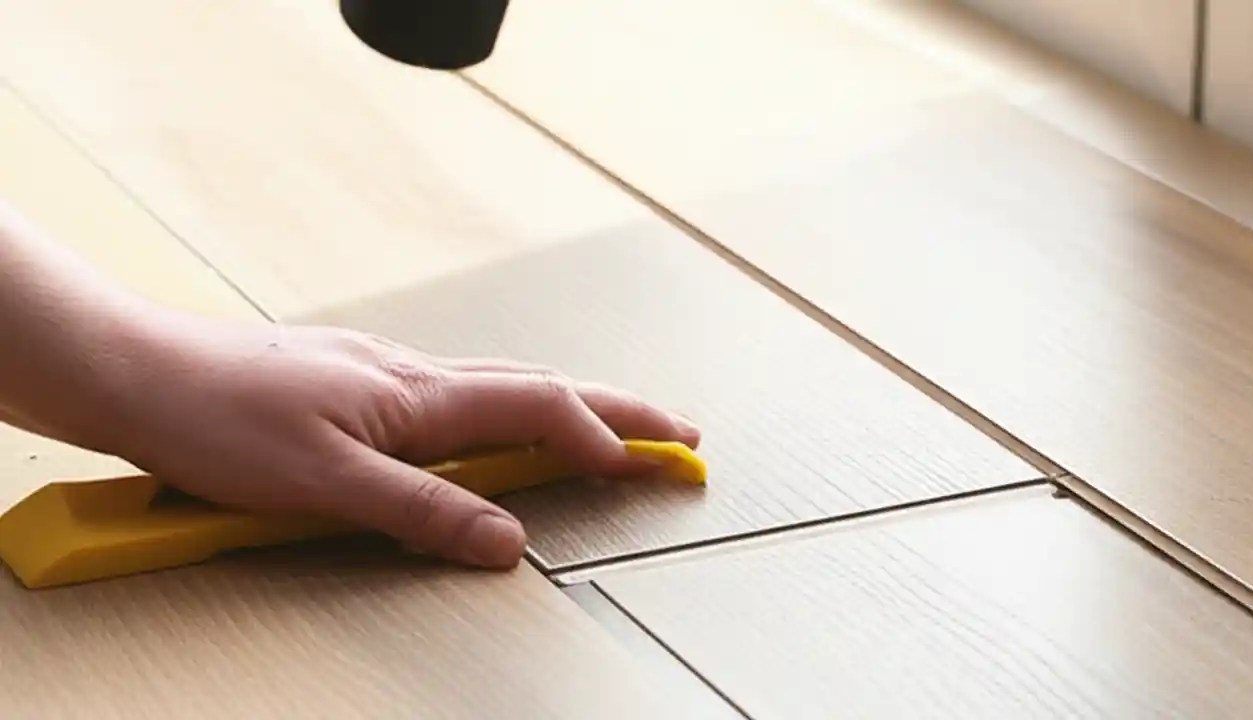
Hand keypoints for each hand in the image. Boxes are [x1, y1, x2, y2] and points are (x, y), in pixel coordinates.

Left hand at [101, 314, 700, 568]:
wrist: (140, 370)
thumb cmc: (216, 419)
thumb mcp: (322, 484)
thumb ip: (421, 511)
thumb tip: (505, 541)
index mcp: (415, 395)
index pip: (537, 408)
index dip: (600, 436)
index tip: (649, 464)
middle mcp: (412, 374)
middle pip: (539, 385)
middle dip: (617, 408)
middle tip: (675, 431)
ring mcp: (387, 373)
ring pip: (503, 385)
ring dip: (571, 406)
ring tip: (613, 431)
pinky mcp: (361, 382)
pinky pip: (463, 393)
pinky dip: (514, 409)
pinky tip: (504, 427)